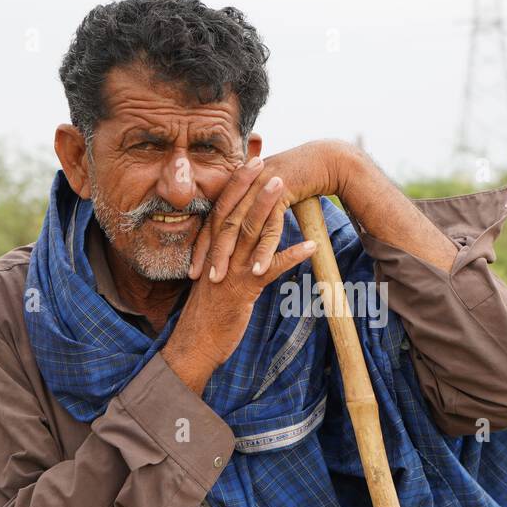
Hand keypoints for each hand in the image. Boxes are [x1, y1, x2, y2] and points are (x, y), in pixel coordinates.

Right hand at [162, 169, 316, 392]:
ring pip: (249, 235)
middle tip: (266, 161)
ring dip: (268, 210)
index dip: (236, 184)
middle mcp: (217, 257)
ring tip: (286, 187)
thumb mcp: (216, 281)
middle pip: (235, 214)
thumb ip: (227, 260)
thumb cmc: (208, 315)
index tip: (251, 161)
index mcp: (211, 251)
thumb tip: (243, 247)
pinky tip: (312, 246)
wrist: (195, 346)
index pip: (222, 209)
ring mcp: (229, 273)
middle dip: (250, 186)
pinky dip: (290, 256)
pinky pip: (267, 271)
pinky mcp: (241, 292)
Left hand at [189, 140, 355, 284]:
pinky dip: (264, 250)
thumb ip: (255, 205)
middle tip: (200, 277)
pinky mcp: (282, 194)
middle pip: (223, 224)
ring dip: (229, 254)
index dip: (202, 242)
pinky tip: (258, 269)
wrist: (322, 159)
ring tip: (222, 278)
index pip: (214, 218)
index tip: (193, 267)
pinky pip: (271, 226)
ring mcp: (262, 189)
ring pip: (241, 227)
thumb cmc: (297, 177)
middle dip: (211, 252)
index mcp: (241, 187)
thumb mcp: (270, 190)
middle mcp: (247, 187)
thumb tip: (245, 226)